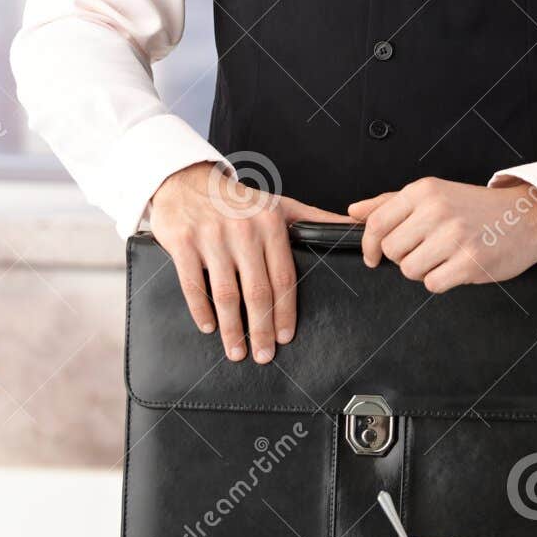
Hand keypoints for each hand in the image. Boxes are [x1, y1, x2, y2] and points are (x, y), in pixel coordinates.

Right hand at [148, 162, 353, 362]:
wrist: (187, 180)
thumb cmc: (238, 201)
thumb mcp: (279, 204)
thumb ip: (315, 219)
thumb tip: (354, 228)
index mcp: (270, 223)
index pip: (284, 277)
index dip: (286, 311)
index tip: (285, 337)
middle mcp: (243, 230)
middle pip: (257, 291)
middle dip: (261, 330)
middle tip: (264, 356)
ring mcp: (211, 236)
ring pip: (226, 294)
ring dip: (232, 330)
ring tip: (237, 352)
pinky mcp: (183, 242)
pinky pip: (194, 286)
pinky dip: (202, 311)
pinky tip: (209, 328)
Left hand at [346, 175, 536, 290]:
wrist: (525, 216)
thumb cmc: (475, 208)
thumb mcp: (433, 194)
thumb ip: (390, 203)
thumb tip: (353, 211)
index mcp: (423, 191)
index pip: (376, 223)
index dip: (368, 246)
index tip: (372, 257)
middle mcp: (437, 210)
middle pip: (391, 251)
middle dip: (403, 257)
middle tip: (425, 250)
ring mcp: (454, 236)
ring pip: (409, 270)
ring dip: (422, 271)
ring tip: (443, 258)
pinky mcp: (470, 261)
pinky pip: (433, 283)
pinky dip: (440, 281)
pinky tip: (455, 267)